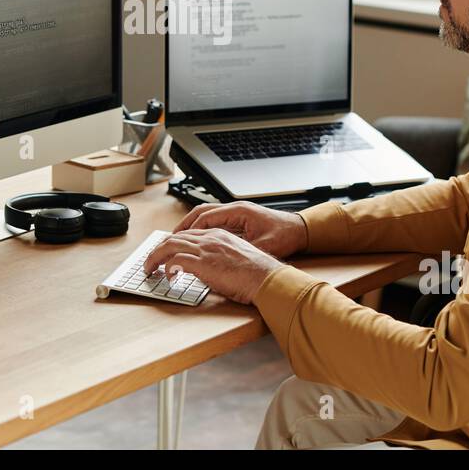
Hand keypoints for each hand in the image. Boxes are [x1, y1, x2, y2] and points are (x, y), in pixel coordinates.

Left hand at [143, 229, 283, 304]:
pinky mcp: (203, 263)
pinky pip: (175, 261)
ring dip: (155, 257)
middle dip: (158, 249)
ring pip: (170, 246)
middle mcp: (210, 238)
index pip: (188, 234)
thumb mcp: (236, 258)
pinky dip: (167, 268)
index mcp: (219, 235)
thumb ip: (220, 257)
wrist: (267, 278)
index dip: (173, 242)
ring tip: (149, 268)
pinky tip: (167, 277)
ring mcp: (206, 249)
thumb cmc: (257, 273)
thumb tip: (208, 268)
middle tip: (150, 261)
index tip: (165, 252)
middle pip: (174, 237)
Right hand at [174, 201, 307, 259]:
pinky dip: (202, 229)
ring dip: (191, 227)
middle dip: (183, 227)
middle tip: (168, 241)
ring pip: (206, 215)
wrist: (300, 230)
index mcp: (238, 212)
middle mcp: (235, 208)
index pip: (204, 217)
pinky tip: (198, 241)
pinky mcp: (239, 218)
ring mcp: (237, 212)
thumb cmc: (284, 236)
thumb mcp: (261, 246)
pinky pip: (215, 220)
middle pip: (200, 213)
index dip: (187, 230)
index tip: (174, 241)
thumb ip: (239, 251)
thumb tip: (218, 260)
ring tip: (178, 241)